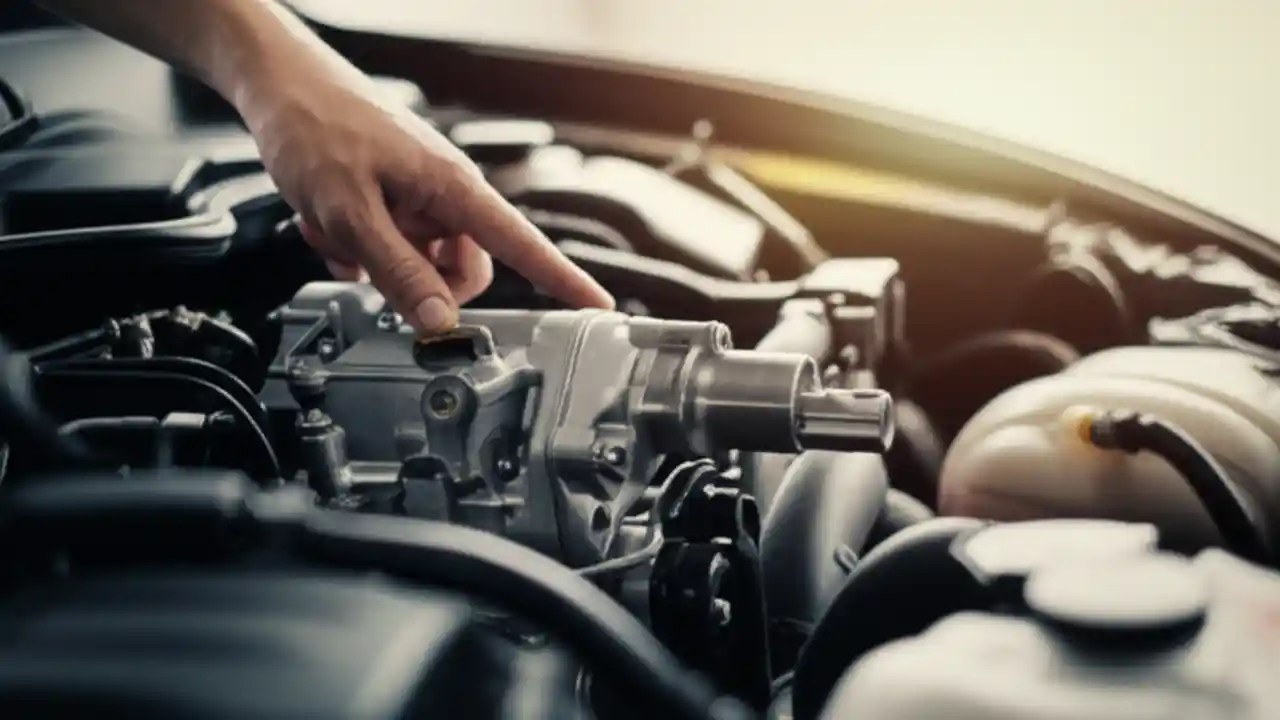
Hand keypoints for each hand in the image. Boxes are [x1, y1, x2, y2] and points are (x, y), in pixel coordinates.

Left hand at [235, 49, 613, 331]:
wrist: (278, 84)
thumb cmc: (316, 128)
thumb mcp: (350, 212)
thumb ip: (398, 270)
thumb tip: (440, 319)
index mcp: (454, 189)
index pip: (523, 245)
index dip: (563, 280)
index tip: (596, 310)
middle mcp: (446, 194)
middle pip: (463, 271)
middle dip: (418, 282)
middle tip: (371, 268)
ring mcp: (419, 197)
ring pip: (418, 262)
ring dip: (376, 262)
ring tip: (336, 231)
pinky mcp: (393, 199)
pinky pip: (390, 247)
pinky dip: (356, 246)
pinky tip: (327, 224)